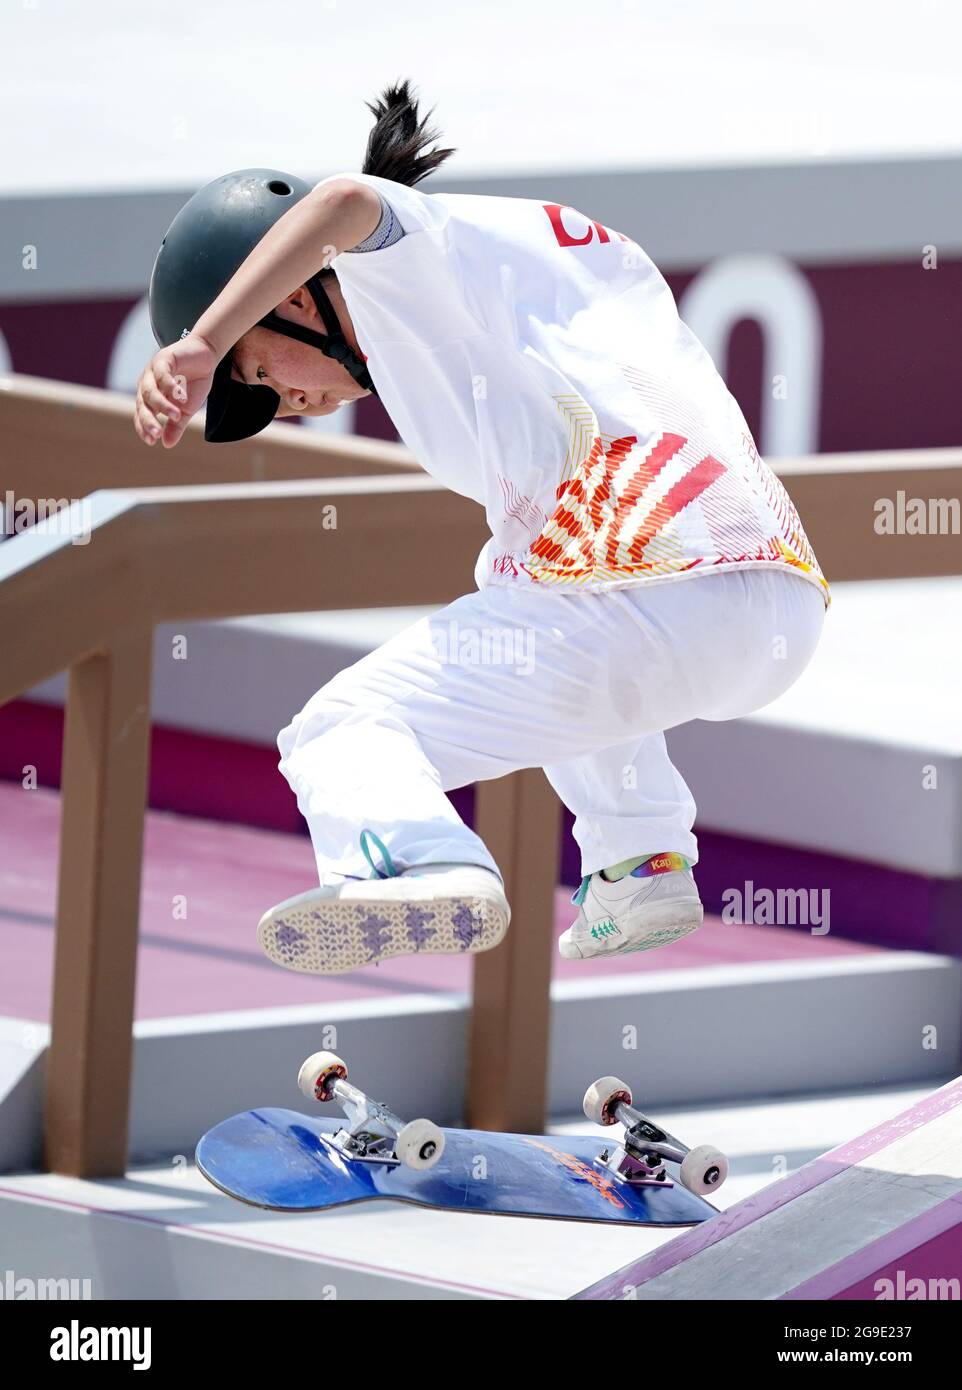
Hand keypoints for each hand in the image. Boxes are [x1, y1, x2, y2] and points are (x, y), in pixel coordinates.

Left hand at [133, 333, 219, 447]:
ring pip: (151, 391)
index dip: (144, 428)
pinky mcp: (163, 359)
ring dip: (163, 405)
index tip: (152, 441)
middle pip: (143, 404)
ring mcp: (153, 371)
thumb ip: (176, 426)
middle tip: (157, 434)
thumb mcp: (186, 409)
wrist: (205, 356)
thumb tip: (167, 445)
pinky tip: (181, 397)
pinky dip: (171, 387)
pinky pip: (163, 375)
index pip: (142, 414)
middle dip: (149, 420)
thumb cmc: (194, 383)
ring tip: (176, 416)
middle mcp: (148, 384)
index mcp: (150, 397)